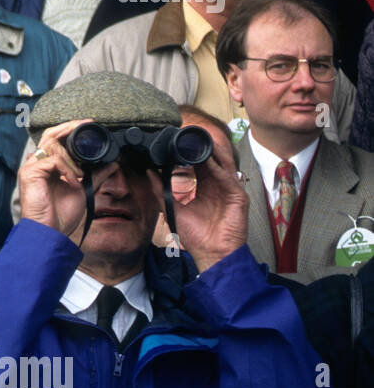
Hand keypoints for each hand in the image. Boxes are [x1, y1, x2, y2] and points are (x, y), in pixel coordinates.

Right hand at [18, 119, 89, 237]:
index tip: (89, 124)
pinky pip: (52, 160)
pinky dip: (67, 169)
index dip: (70, 129)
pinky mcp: (30, 173)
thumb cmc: (60, 215)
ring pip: (52, 145)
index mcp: (47, 166)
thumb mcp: (84, 190)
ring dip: (71, 158)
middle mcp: (37, 163)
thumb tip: (111, 164)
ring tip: (80, 176)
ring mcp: (31, 167)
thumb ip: (95, 175)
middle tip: (85, 123)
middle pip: (49, 134)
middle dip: (69, 126)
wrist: (50, 231)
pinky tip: (73, 182)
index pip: (56, 139)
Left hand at [166, 134, 248, 272]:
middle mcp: (217, 185)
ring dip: (211, 151)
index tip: (175, 141)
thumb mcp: (172, 209)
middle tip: (187, 134)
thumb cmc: (195, 235)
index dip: (187, 153)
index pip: (196, 165)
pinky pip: (228, 176)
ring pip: (221, 163)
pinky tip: (209, 158)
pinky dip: (219, 166)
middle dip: (200, 147)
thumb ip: (160, 190)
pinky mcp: (238, 195)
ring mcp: (228, 189)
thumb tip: (149, 172)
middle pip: (209, 160)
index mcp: (203, 188)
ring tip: (200, 138)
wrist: (212, 253)